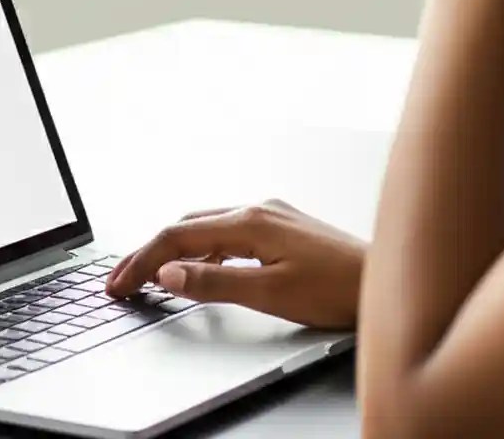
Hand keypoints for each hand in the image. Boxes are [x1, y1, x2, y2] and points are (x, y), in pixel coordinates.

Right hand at [105, 199, 366, 328]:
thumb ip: (215, 282)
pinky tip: (198, 268)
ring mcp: (271, 216)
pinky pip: (227, 233)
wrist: (385, 283)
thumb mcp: (270, 293)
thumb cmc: (339, 289)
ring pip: (205, 227)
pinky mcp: (282, 228)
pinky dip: (200, 250)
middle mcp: (258, 210)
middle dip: (148, 251)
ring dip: (172, 249)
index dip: (141, 261)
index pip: (177, 236)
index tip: (118, 284)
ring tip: (148, 274)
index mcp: (250, 221)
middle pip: (185, 226)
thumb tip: (169, 272)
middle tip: (121, 279)